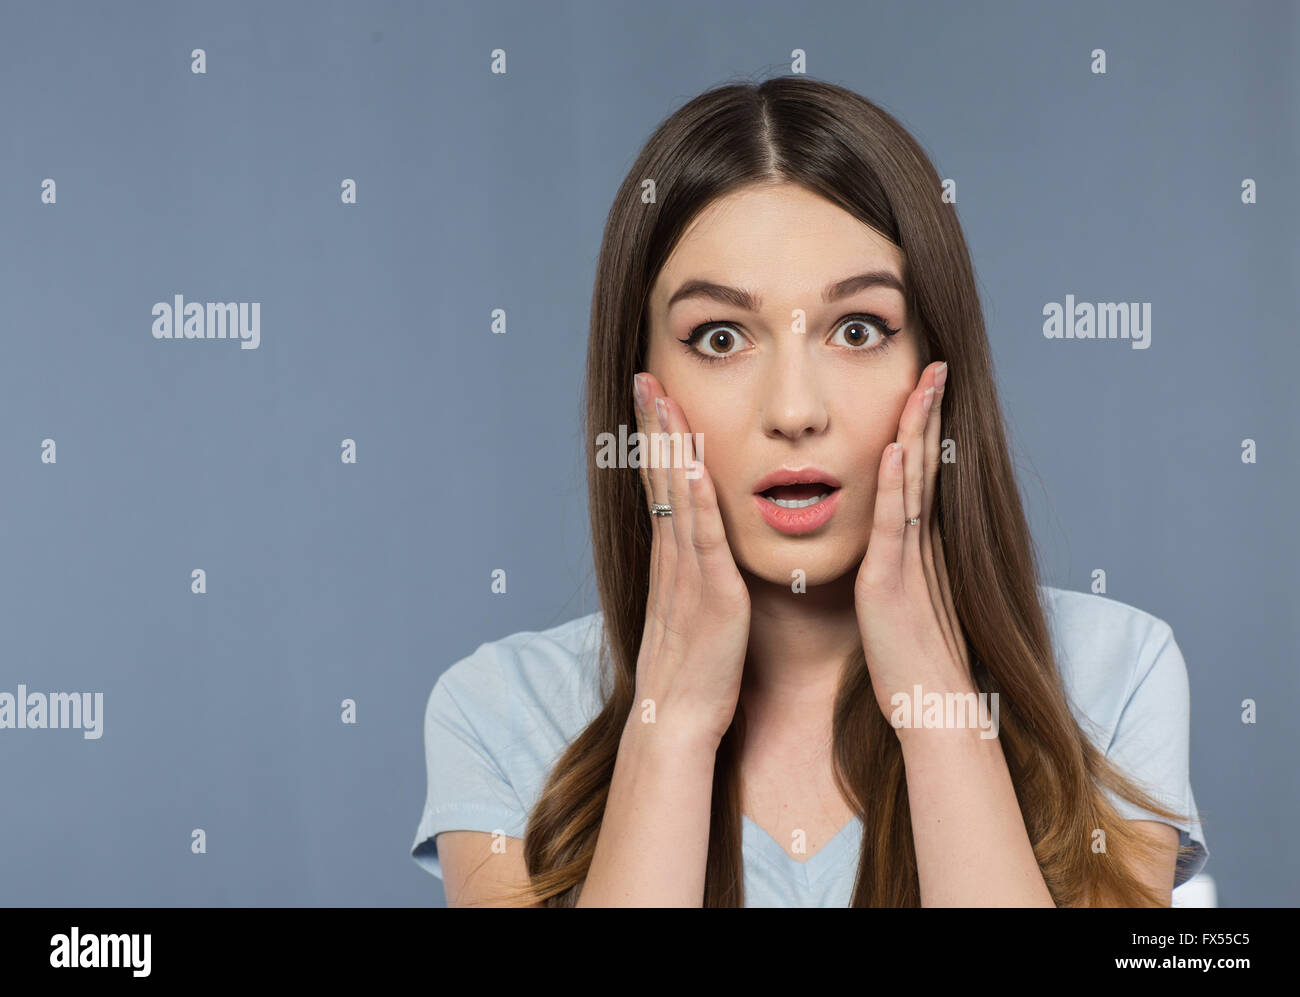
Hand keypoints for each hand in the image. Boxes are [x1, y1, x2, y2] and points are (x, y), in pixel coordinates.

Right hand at [629, 372, 750, 749]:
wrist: (678, 720)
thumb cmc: (694, 672)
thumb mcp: (694, 612)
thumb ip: (698, 576)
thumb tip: (701, 553)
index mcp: (673, 560)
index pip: (661, 485)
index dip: (656, 440)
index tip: (653, 397)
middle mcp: (674, 557)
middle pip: (660, 477)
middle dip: (654, 424)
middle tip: (647, 374)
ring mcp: (689, 573)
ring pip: (675, 495)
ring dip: (669, 442)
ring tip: (662, 395)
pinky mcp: (712, 595)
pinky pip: (702, 538)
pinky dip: (696, 498)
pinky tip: (694, 463)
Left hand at [854, 361, 973, 722]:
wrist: (933, 709)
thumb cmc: (913, 665)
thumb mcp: (901, 606)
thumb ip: (897, 573)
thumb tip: (887, 553)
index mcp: (920, 549)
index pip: (922, 475)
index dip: (924, 431)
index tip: (926, 388)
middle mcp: (922, 546)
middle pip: (927, 465)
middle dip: (929, 413)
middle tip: (935, 364)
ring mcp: (910, 561)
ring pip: (916, 482)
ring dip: (918, 430)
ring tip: (924, 380)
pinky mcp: (890, 583)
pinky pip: (895, 526)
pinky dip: (898, 485)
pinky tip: (897, 448)